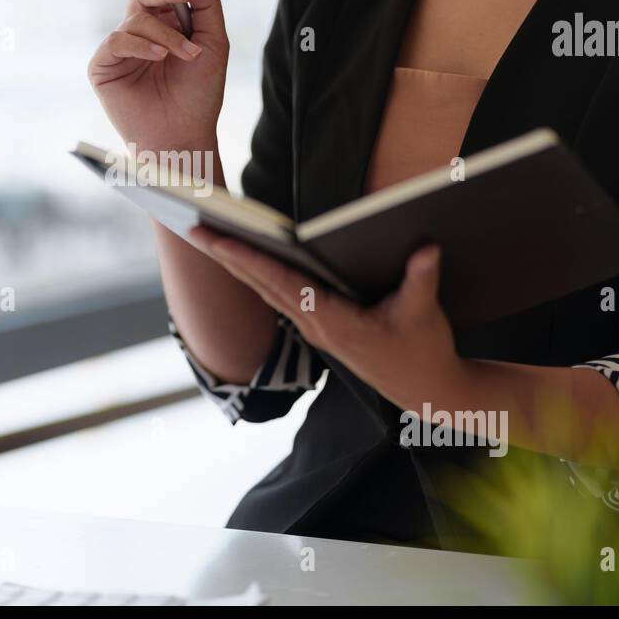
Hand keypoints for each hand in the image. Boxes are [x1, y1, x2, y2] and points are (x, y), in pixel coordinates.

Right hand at [88, 0, 229, 153]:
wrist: (184, 134)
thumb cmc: (199, 95)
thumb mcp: (215, 43)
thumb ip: (207, 6)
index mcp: (165, 24)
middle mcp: (140, 32)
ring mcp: (120, 48)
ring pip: (136, 17)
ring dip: (166, 33)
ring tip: (187, 55)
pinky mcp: (103, 66)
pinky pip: (117, 40)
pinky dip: (142, 45)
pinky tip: (161, 57)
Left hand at [188, 228, 463, 409]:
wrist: (425, 392)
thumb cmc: (422, 352)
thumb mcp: (423, 314)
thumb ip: (421, 279)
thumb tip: (426, 248)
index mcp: (332, 321)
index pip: (280, 283)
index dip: (249, 259)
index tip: (219, 239)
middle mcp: (314, 325)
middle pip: (260, 284)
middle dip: (226, 255)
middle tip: (193, 227)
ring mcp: (313, 328)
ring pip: (265, 290)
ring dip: (237, 263)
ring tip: (209, 236)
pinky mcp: (319, 327)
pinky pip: (279, 295)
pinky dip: (258, 274)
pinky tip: (244, 258)